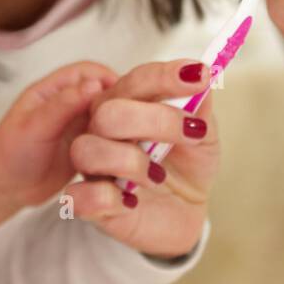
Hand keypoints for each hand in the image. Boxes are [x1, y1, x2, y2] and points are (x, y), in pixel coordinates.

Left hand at [0, 61, 117, 213]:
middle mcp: (68, 104)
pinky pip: (108, 137)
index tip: (124, 96)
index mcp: (52, 90)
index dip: (108, 79)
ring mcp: (78, 125)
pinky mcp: (86, 145)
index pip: (87, 71)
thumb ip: (63, 105)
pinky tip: (123, 152)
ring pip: (109, 115)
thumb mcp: (35, 126)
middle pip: (103, 92)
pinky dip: (117, 141)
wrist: (3, 190)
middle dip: (119, 102)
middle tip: (131, 121)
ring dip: (120, 124)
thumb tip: (94, 85)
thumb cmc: (9, 155)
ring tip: (128, 139)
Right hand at [62, 59, 220, 258]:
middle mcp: (101, 130)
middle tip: (193, 133)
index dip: (165, 77)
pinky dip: (108, 198)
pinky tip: (132, 201)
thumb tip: (200, 73)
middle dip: (157, 120)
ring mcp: (93, 167)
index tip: (200, 77)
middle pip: (108, 112)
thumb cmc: (187, 164)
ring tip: (159, 176)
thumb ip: (199, 103)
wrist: (186, 209)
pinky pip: (79, 197)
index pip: (136, 81)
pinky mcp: (88, 204)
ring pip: (88, 151)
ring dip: (132, 161)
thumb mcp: (203, 132)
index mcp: (125, 103)